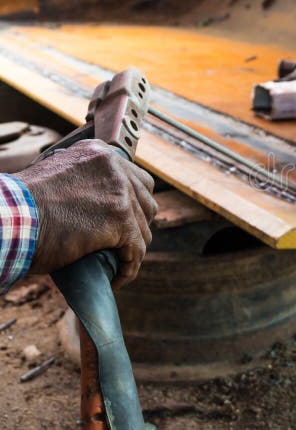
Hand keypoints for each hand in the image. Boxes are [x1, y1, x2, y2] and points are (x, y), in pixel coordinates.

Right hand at [15, 139, 157, 287]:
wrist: (10, 218)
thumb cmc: (23, 205)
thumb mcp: (58, 175)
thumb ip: (84, 181)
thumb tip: (98, 201)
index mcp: (100, 154)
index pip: (136, 180)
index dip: (134, 204)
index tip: (126, 222)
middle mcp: (115, 168)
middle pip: (145, 202)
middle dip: (137, 225)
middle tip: (122, 244)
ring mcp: (120, 192)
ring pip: (142, 228)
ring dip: (132, 248)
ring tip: (118, 262)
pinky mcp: (120, 219)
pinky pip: (136, 250)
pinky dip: (129, 268)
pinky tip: (118, 278)